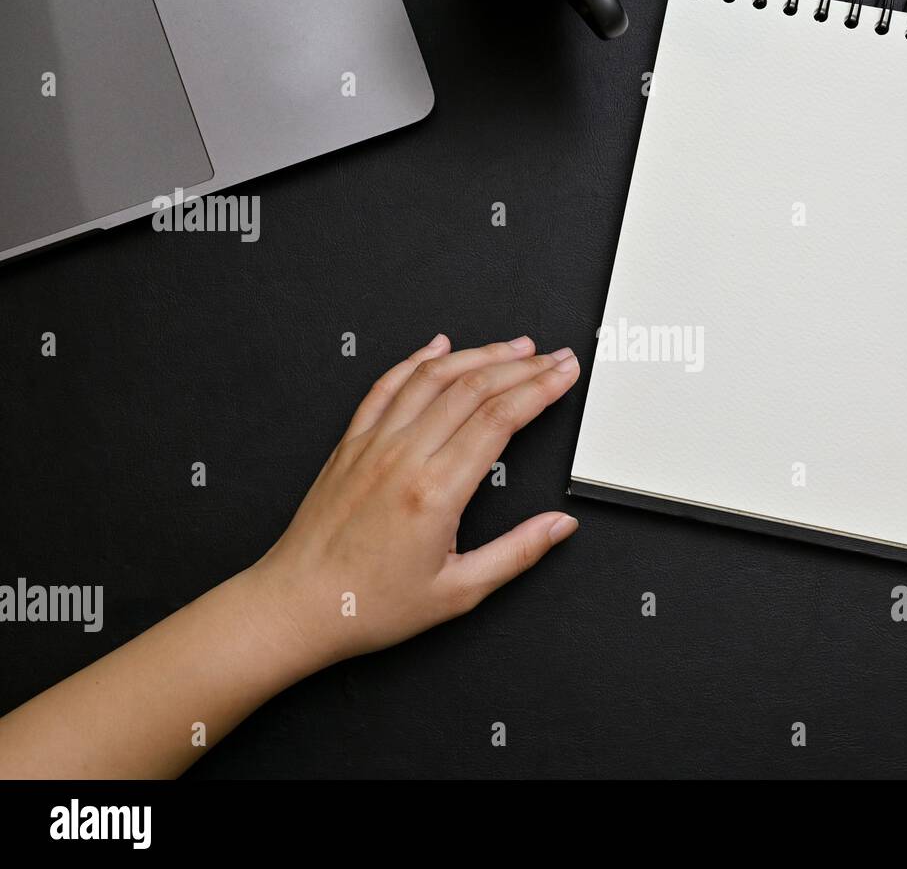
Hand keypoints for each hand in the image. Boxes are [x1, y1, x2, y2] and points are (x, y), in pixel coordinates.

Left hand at [249, 335, 581, 669]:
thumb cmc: (368, 605)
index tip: (564, 374)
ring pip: (432, 377)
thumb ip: (517, 552)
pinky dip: (417, 360)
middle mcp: (403, 457)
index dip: (539, 388)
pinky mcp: (350, 444)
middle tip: (554, 356)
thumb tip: (560, 526)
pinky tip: (438, 346)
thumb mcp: (458, 591)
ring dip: (478, 354)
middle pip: (473, 388)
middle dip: (522, 365)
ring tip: (513, 346)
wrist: (296, 606)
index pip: (500, 419)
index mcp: (435, 492)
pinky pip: (386, 386)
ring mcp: (373, 444)